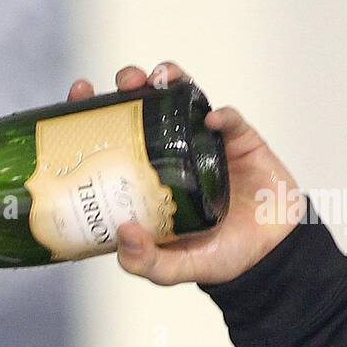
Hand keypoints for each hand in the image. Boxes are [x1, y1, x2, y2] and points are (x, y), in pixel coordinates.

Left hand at [67, 61, 301, 284]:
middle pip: (142, 106)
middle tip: (124, 83)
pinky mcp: (239, 142)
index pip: (109, 135)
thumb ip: (145, 261)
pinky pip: (230, 120)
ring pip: (182, 98)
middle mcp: (168, 152)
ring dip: (169, 79)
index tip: (79, 94)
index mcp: (141, 176)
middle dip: (129, 84)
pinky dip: (221, 115)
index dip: (91, 111)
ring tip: (158, 78)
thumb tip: (124, 234)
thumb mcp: (170, 268)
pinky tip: (211, 119)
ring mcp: (203, 143)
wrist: (267, 256)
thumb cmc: (213, 256)